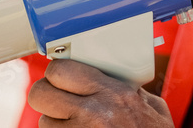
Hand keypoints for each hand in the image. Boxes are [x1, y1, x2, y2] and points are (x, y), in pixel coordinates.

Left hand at [29, 59, 174, 126]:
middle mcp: (92, 113)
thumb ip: (129, 89)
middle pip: (40, 94)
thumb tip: (112, 74)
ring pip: (43, 122)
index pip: (61, 70)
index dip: (57, 74)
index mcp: (112, 93)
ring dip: (55, 124)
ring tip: (77, 126)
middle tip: (58, 102)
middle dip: (45, 97)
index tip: (62, 78)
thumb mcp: (152, 107)